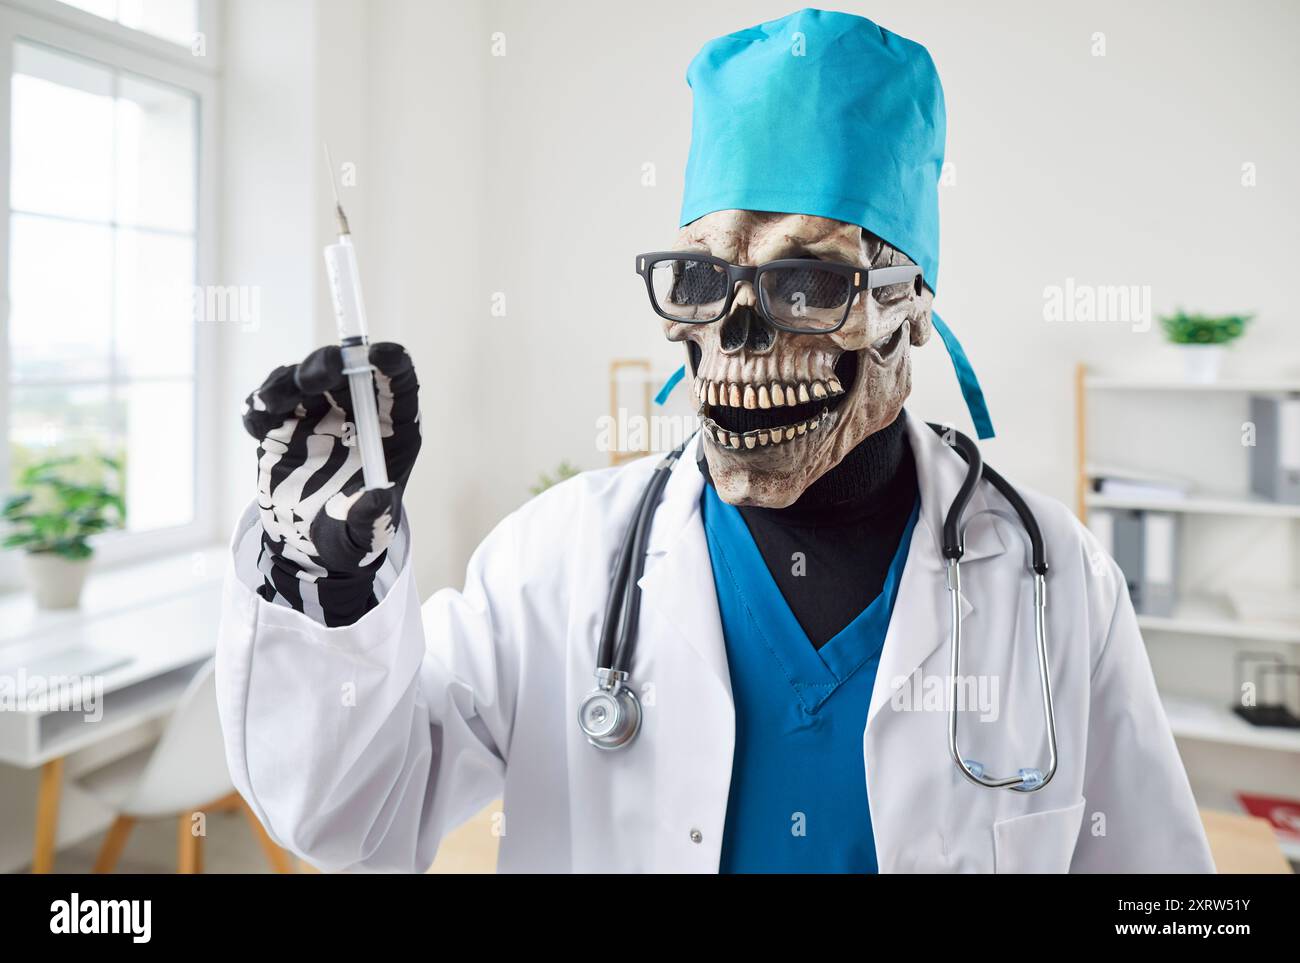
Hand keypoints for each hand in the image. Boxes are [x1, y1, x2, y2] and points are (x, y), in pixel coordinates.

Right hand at [242, 342, 420, 625]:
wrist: (310, 551)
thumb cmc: (352, 540)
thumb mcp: (365, 539)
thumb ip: (371, 520)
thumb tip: (375, 498)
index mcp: (392, 431)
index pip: (399, 381)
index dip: (390, 363)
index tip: (376, 357)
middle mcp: (356, 414)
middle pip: (347, 369)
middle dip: (330, 364)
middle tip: (315, 377)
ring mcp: (317, 414)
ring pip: (302, 379)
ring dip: (287, 382)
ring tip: (273, 403)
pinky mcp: (281, 425)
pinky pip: (267, 404)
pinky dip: (259, 406)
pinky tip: (258, 421)